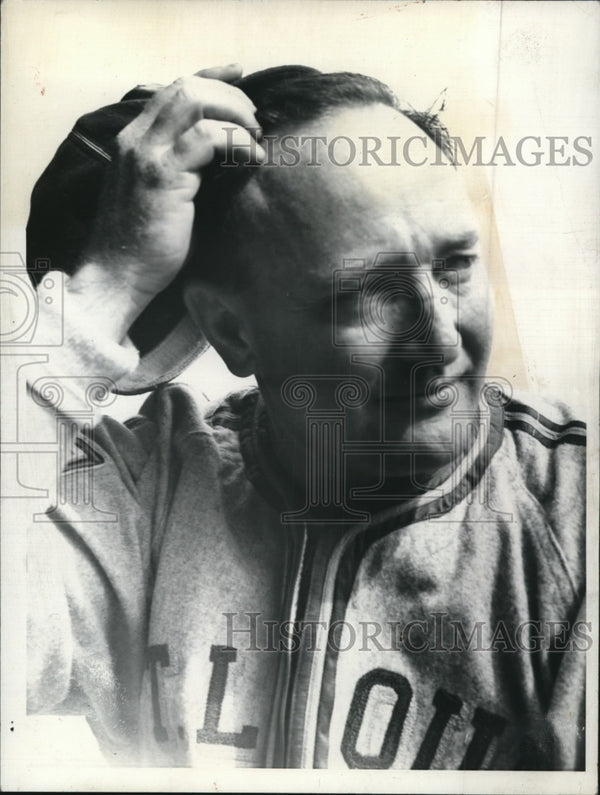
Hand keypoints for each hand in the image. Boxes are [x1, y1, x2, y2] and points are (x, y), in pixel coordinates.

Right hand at [70, 64, 263, 340]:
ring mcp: (146, 154)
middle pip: (186, 87)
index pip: (172, 90)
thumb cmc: (145, 249)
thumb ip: (184, 170)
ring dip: (234, 114)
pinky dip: (237, 141)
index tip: (240, 75)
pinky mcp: (162, 175)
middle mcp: (136, 140)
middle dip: (229, 96)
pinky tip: (253, 158)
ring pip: (194, 101)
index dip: (209, 76)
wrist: (117, 279)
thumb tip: (225, 159)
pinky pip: (207, 138)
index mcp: (134, 142)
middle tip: (255, 121)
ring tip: (255, 138)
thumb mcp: (165, 198)